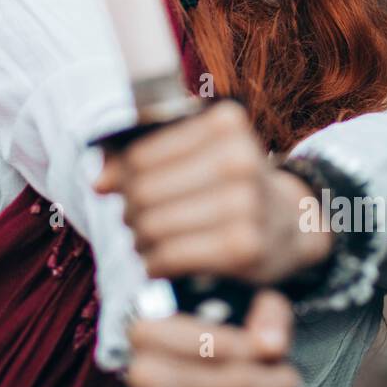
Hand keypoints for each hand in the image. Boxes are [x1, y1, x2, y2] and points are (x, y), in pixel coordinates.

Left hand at [92, 100, 332, 284]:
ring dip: (138, 238)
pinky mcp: (245, 246)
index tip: (119, 188)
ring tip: (142, 240)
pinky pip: (171, 256)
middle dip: (129, 209)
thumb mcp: (195, 151)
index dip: (120, 176)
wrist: (288, 223)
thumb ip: (141, 155)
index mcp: (225, 123)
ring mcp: (245, 204)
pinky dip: (154, 262)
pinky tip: (157, 261)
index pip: (140, 155)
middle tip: (131, 218)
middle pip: (144, 191)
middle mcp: (240, 159)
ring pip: (154, 225)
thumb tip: (99, 182)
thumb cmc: (228, 181)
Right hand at [125, 289, 303, 386]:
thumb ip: (267, 315)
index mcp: (147, 332)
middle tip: (293, 382)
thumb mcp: (245, 311)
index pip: (208, 341)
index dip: (250, 349)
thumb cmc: (222, 345)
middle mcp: (142, 375)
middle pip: (229, 380)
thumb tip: (272, 345)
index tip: (277, 353)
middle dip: (273, 383)